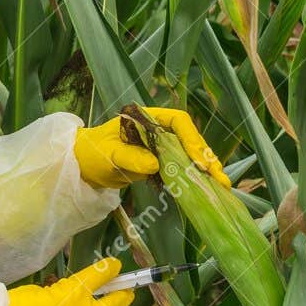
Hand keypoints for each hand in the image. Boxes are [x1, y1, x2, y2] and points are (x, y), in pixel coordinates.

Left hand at [73, 106, 231, 189]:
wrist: (84, 166)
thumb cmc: (93, 153)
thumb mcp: (108, 155)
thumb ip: (129, 158)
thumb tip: (154, 164)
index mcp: (147, 118)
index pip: (178, 121)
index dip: (191, 138)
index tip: (198, 160)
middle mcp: (159, 130)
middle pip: (190, 138)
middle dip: (206, 157)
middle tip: (218, 176)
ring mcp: (161, 147)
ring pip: (190, 154)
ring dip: (206, 168)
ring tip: (221, 185)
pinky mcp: (161, 163)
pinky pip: (182, 167)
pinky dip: (195, 177)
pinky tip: (208, 188)